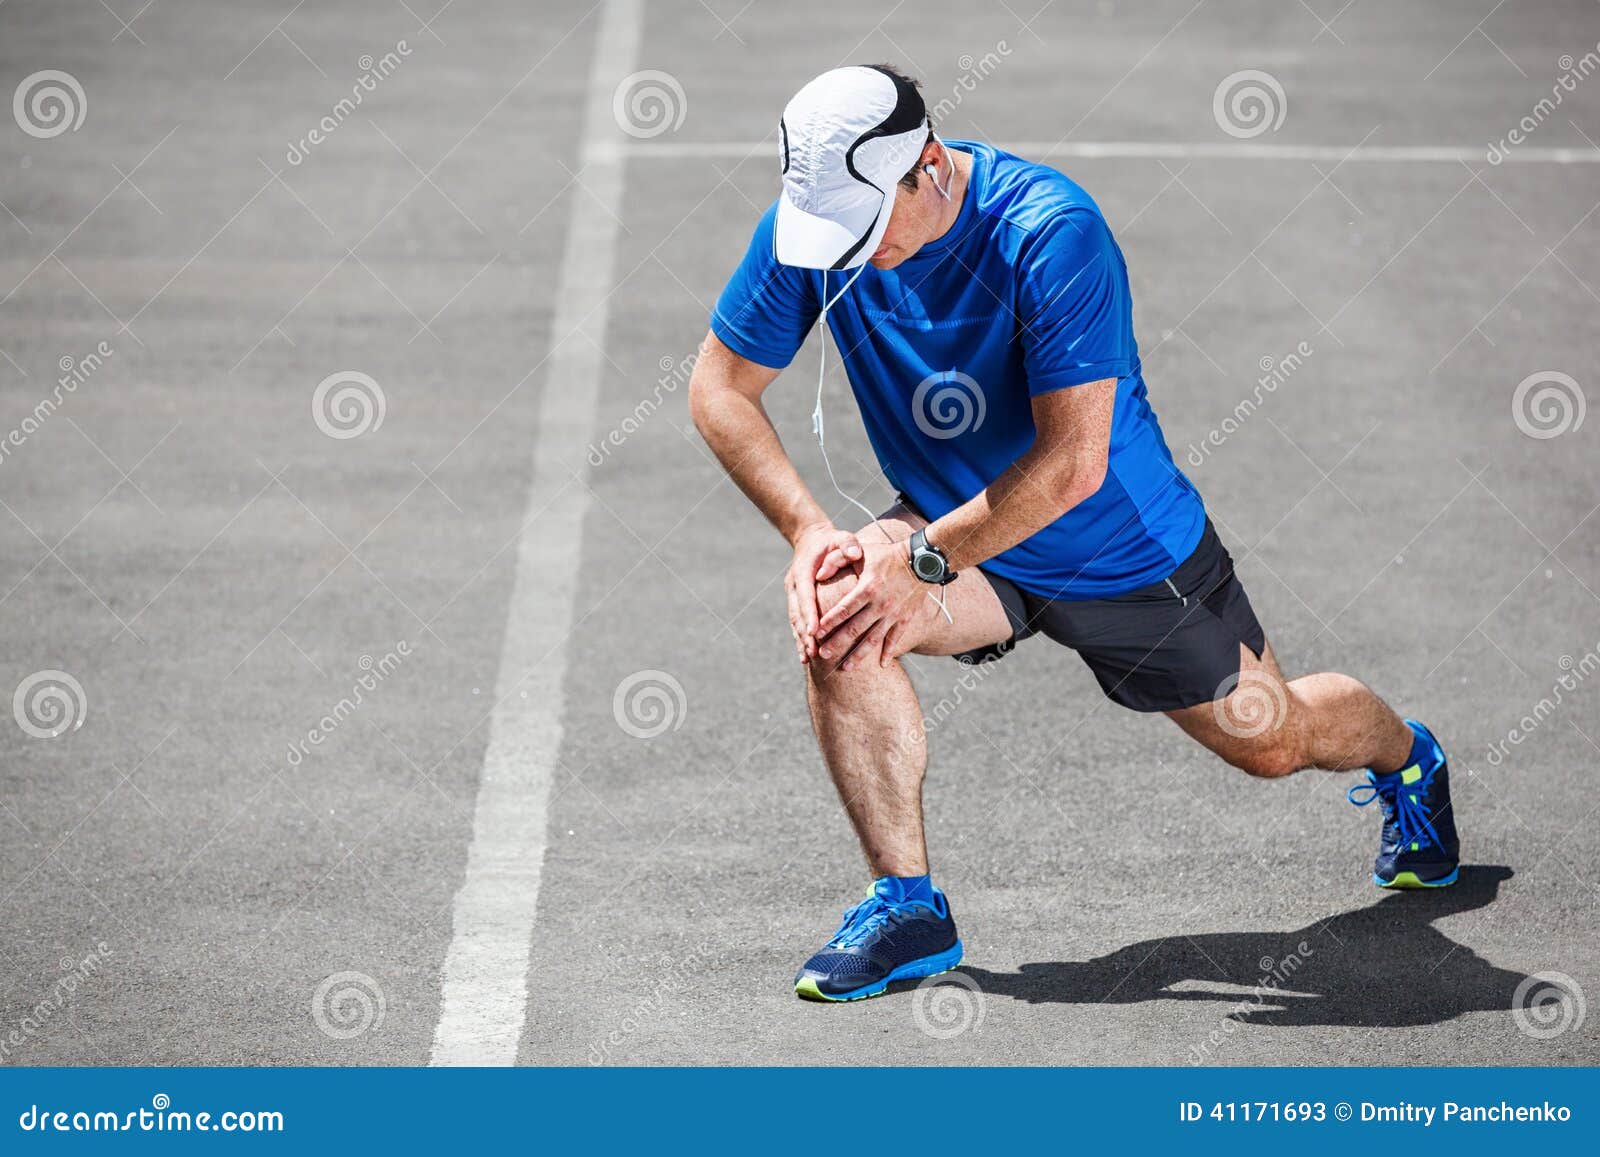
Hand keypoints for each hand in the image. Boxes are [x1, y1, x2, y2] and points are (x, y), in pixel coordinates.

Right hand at [786, 524, 861, 662]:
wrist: (812, 539)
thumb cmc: (831, 541)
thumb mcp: (841, 538)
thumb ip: (847, 544)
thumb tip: (854, 553)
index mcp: (804, 570)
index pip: (806, 594)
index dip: (809, 614)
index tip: (815, 631)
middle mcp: (794, 584)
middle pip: (797, 612)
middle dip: (804, 633)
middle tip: (813, 651)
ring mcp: (793, 593)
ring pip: (794, 620)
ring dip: (800, 639)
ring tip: (808, 657)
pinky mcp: (796, 601)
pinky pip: (796, 622)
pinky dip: (800, 638)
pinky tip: (805, 656)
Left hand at [815, 539, 931, 669]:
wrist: (924, 560)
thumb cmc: (888, 554)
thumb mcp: (862, 551)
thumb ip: (837, 559)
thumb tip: (817, 574)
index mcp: (868, 587)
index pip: (844, 609)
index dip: (829, 622)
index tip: (816, 633)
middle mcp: (880, 604)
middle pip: (855, 629)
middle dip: (837, 643)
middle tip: (823, 655)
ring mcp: (894, 614)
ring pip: (874, 640)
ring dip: (859, 655)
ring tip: (845, 668)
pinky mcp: (906, 618)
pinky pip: (896, 639)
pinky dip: (889, 652)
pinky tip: (882, 666)